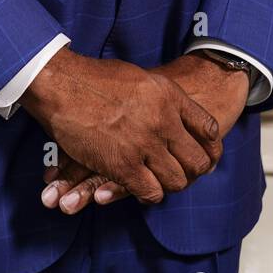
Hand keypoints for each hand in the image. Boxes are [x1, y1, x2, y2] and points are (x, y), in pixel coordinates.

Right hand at [20, 46, 221, 205]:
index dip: (210, 147)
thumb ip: (162, 99)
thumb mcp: (140, 78)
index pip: (209, 128)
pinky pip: (151, 192)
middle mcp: (163, 120)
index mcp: (169, 95)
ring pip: (177, 181)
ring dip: (170, 183)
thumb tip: (174, 115)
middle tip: (182, 172)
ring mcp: (144, 144)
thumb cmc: (95, 79)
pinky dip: (148, 194)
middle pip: (198, 161)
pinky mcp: (123, 165)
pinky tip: (140, 187)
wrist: (63, 85)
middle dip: (193, 171)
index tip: (204, 153)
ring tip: (160, 180)